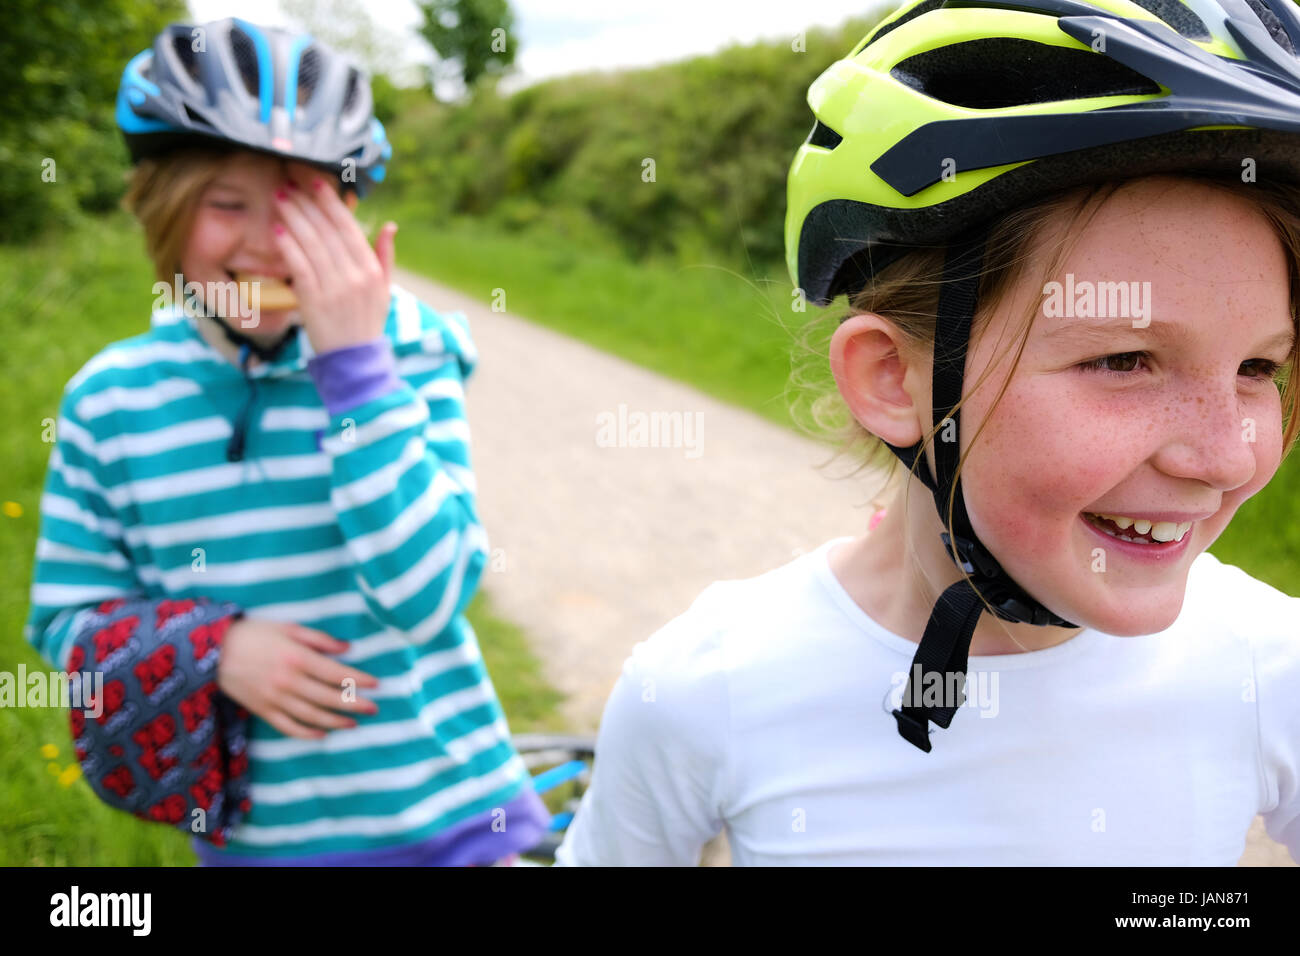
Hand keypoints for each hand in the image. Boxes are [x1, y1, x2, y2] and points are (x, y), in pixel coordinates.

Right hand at [216, 616, 380, 738]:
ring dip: (335, 722)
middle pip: (328, 698)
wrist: (213, 651)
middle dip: (354, 704)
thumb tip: (348, 648)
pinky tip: (322, 735)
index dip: (358, 680)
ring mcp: (275, 699)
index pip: (336, 673)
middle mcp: (289, 681)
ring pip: (312, 716)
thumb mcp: (288, 628)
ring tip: (354, 724)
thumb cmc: (254, 634)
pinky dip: (306, 734)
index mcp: (297, 658)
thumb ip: (319, 639)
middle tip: (374, 709)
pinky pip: (288, 727)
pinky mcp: (263, 710)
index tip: (376, 685)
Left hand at [272, 166, 397, 353]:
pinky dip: (288, 246)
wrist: (354, 360)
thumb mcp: (384, 289)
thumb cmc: (367, 322)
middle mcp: (355, 276)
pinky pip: (300, 266)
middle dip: (306, 204)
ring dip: (293, 218)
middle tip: (288, 184)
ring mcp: (335, 288)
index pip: (349, 227)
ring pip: (311, 244)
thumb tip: (390, 225)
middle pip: (327, 231)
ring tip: (279, 199)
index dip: (331, 203)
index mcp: (372, 270)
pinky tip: (278, 230)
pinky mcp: (315, 300)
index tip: (315, 183)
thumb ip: (385, 256)